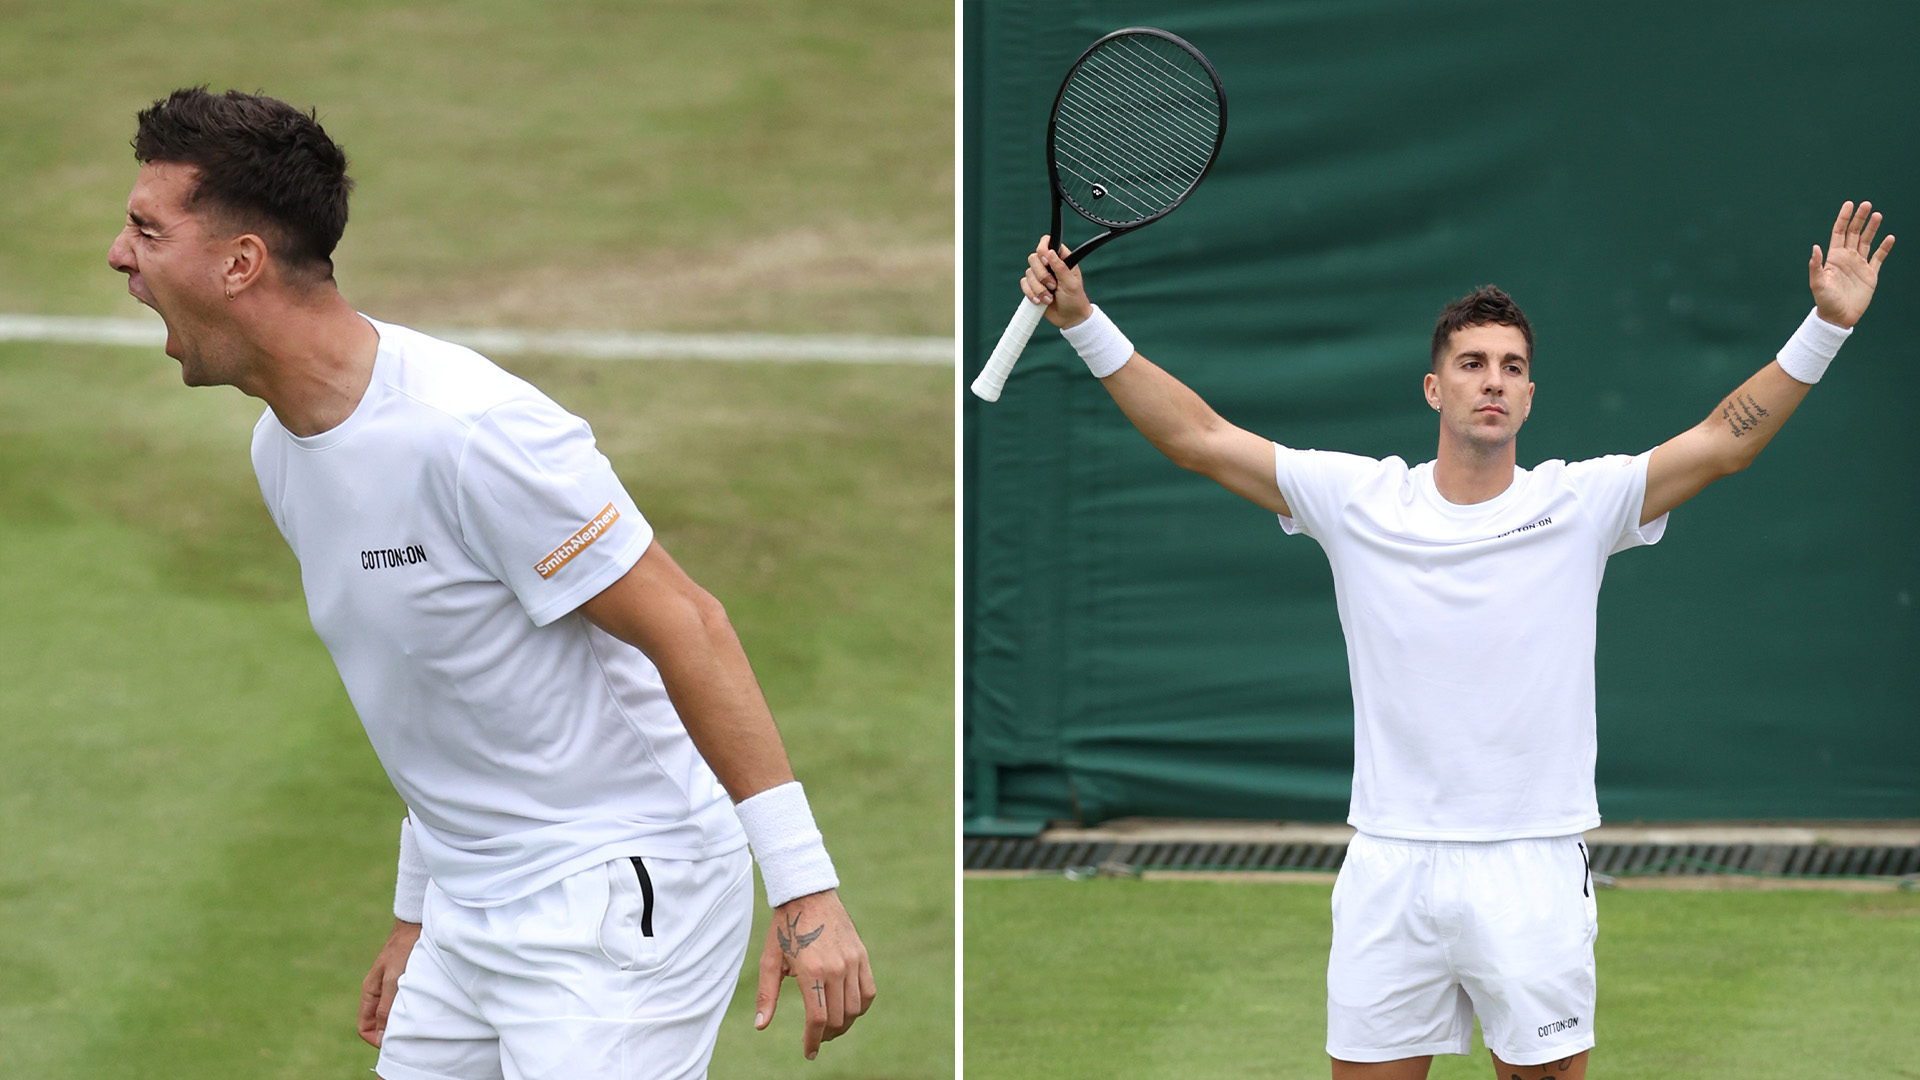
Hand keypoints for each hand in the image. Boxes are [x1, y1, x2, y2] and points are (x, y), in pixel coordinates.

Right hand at [358, 919, 420, 1047]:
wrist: (416, 924)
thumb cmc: (404, 949)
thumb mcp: (394, 979)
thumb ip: (386, 1005)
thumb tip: (382, 1034)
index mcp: (370, 992)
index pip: (364, 1027)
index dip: (376, 1038)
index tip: (394, 1041)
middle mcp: (378, 991)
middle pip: (378, 1022)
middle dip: (389, 1032)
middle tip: (409, 1035)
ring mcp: (390, 985)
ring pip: (391, 1012)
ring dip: (401, 1020)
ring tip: (417, 1022)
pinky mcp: (404, 980)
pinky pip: (402, 1002)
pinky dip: (410, 1008)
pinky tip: (423, 1008)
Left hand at [753, 889, 875, 1059]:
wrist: (808, 894)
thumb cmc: (785, 928)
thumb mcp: (770, 960)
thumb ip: (767, 995)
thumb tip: (761, 1025)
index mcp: (812, 972)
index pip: (818, 1019)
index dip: (813, 1041)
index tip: (809, 1052)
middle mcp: (836, 969)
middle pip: (839, 1018)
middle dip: (827, 1035)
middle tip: (816, 1038)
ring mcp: (852, 962)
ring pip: (855, 1008)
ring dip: (844, 1024)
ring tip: (831, 1027)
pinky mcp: (861, 955)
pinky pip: (868, 991)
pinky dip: (861, 1006)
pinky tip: (849, 1010)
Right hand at [1021, 235, 1092, 328]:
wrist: (1069, 319)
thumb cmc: (1075, 300)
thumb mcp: (1071, 284)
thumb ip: (1061, 268)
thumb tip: (1050, 252)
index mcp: (1062, 260)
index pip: (1048, 243)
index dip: (1043, 249)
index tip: (1046, 262)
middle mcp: (1050, 266)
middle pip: (1033, 258)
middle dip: (1041, 275)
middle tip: (1053, 286)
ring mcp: (1040, 276)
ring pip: (1028, 273)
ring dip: (1038, 289)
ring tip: (1050, 298)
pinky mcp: (1033, 287)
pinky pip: (1024, 284)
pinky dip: (1031, 294)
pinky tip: (1041, 301)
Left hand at [1810, 200, 1893, 327]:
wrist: (1838, 317)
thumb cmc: (1825, 301)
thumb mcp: (1817, 283)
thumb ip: (1816, 265)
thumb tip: (1815, 247)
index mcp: (1834, 257)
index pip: (1839, 232)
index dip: (1843, 218)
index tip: (1849, 204)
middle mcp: (1847, 258)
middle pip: (1854, 233)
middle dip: (1860, 218)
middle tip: (1866, 204)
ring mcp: (1859, 265)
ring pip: (1867, 242)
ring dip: (1872, 228)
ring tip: (1877, 215)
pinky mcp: (1870, 274)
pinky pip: (1879, 258)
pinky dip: (1885, 248)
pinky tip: (1889, 237)